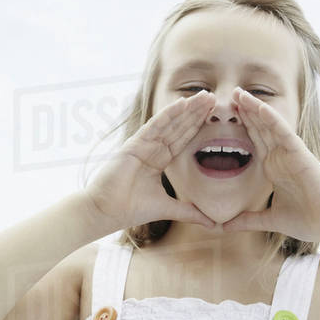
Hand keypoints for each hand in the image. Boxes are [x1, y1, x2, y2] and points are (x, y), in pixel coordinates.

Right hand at [83, 91, 218, 233]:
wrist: (106, 212)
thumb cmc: (131, 209)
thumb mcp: (168, 208)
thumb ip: (189, 212)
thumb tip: (212, 224)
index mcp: (159, 160)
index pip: (183, 139)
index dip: (197, 126)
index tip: (213, 115)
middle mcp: (152, 149)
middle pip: (179, 127)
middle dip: (196, 113)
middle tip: (213, 98)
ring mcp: (143, 144)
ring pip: (170, 122)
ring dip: (187, 109)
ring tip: (204, 96)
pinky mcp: (135, 144)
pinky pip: (155, 125)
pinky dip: (169, 114)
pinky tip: (183, 103)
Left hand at [218, 87, 319, 244]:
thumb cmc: (309, 220)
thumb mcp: (270, 220)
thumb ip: (247, 220)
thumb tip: (224, 227)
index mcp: (273, 168)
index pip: (254, 141)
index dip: (241, 126)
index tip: (223, 114)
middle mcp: (280, 157)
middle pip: (259, 128)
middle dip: (245, 111)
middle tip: (229, 92)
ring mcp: (290, 154)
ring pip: (269, 126)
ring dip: (255, 108)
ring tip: (239, 93)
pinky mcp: (300, 155)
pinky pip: (284, 134)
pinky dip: (272, 120)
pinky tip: (260, 107)